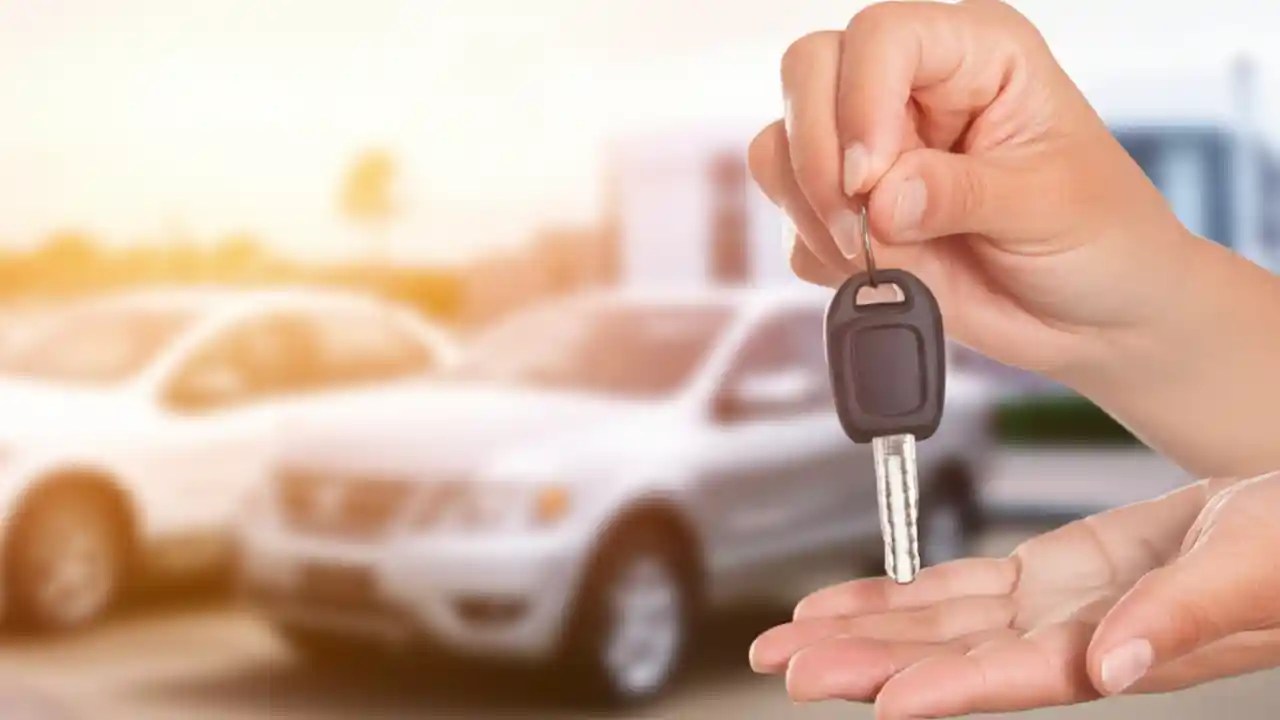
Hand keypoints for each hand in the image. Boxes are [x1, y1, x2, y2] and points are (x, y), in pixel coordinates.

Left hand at [748, 474, 1279, 716]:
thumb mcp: (1251, 570)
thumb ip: (1181, 617)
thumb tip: (1117, 663)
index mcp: (1122, 648)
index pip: (1020, 676)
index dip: (950, 687)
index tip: (881, 699)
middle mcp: (1070, 638)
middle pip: (953, 658)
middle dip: (868, 663)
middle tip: (787, 665)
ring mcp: (1050, 608)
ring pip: (939, 624)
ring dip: (864, 630)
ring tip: (789, 639)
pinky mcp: (1046, 574)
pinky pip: (956, 586)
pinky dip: (897, 593)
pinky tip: (844, 603)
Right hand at [752, 0, 1279, 478]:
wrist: (1098, 320)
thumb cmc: (1102, 240)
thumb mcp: (1048, 206)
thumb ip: (961, 193)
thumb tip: (880, 198)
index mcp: (974, 53)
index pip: (880, 36)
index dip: (861, 101)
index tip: (873, 180)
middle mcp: (910, 88)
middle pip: (808, 71)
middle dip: (818, 156)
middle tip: (863, 224)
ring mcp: (872, 150)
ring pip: (780, 145)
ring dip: (813, 210)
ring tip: (879, 255)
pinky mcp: (848, 213)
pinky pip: (790, 221)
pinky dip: (822, 255)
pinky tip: (884, 274)